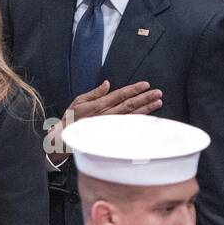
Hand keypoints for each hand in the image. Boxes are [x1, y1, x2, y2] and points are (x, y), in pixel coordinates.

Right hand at [47, 80, 162, 164]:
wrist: (64, 140)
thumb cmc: (71, 119)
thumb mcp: (78, 101)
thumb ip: (94, 93)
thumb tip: (107, 84)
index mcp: (98, 106)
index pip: (119, 96)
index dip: (133, 90)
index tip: (146, 85)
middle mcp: (106, 116)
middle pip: (129, 106)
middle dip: (145, 98)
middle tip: (158, 93)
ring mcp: (110, 127)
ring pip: (131, 117)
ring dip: (146, 110)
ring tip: (158, 102)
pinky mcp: (111, 134)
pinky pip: (128, 127)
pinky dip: (140, 122)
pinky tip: (150, 118)